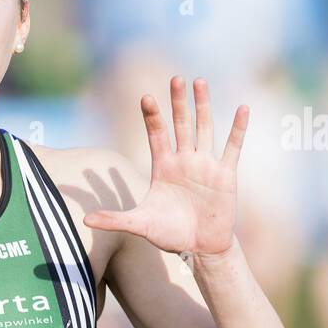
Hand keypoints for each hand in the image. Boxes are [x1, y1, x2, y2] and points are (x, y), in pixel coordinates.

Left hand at [84, 76, 246, 257]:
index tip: (146, 97)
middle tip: (176, 78)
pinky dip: (238, 129)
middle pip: (181, 125)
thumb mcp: (140, 224)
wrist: (199, 249)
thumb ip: (114, 219)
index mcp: (163, 167)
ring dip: (203, 106)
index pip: (156, 135)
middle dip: (178, 103)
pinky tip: (243, 108)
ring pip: (204, 129)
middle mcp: (184, 161)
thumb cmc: (169, 234)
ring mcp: (205, 165)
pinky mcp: (225, 175)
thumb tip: (84, 220)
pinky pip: (233, 148)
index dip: (152, 117)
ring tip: (200, 82)